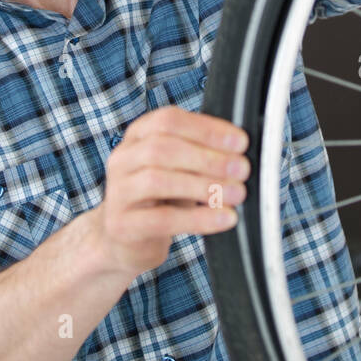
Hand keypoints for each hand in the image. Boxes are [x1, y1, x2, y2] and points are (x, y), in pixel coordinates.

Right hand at [92, 106, 249, 276]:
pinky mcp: (122, 226)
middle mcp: (122, 159)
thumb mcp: (178, 168)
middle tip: (242, 169)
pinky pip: (162, 220)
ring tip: (237, 194)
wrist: (125, 239)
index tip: (240, 142)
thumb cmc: (160, 198)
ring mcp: (118, 192)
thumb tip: (240, 150)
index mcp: (137, 135)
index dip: (206, 129)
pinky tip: (225, 218)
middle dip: (208, 158)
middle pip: (162, 148)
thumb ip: (201, 154)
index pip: (168, 120)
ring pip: (158, 181)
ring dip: (204, 186)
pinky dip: (199, 219)